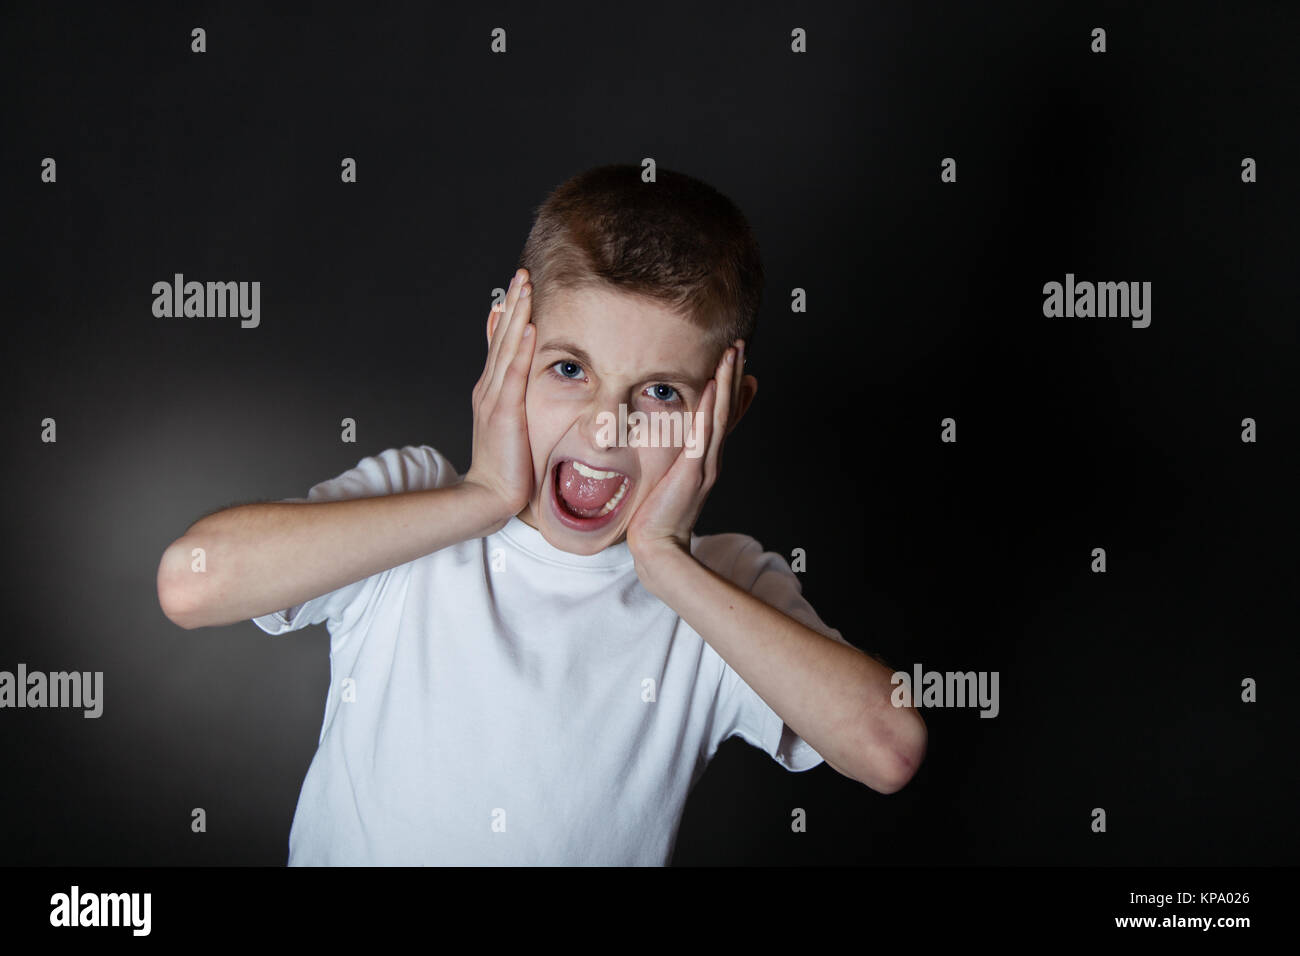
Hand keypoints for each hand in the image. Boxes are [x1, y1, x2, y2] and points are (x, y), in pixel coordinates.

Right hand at [463, 269, 536, 527]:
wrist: (489, 495)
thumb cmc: (506, 466)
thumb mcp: (510, 424)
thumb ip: (515, 400)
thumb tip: (526, 384)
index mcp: (491, 390)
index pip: (499, 343)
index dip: (507, 314)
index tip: (516, 288)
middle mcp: (489, 388)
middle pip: (500, 336)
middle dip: (512, 303)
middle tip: (521, 274)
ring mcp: (494, 398)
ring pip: (505, 347)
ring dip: (516, 314)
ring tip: (523, 287)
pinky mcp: (504, 412)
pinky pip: (514, 374)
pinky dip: (520, 348)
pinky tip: (528, 327)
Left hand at [626, 338, 746, 570]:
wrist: (658, 547)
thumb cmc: (656, 520)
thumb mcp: (667, 485)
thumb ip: (672, 465)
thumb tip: (668, 452)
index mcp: (705, 461)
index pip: (723, 417)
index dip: (732, 389)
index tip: (738, 365)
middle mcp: (711, 459)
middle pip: (728, 409)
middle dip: (734, 375)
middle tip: (740, 345)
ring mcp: (705, 464)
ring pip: (721, 414)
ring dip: (727, 382)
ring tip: (732, 353)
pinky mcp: (693, 470)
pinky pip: (704, 432)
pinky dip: (710, 407)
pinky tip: (712, 385)